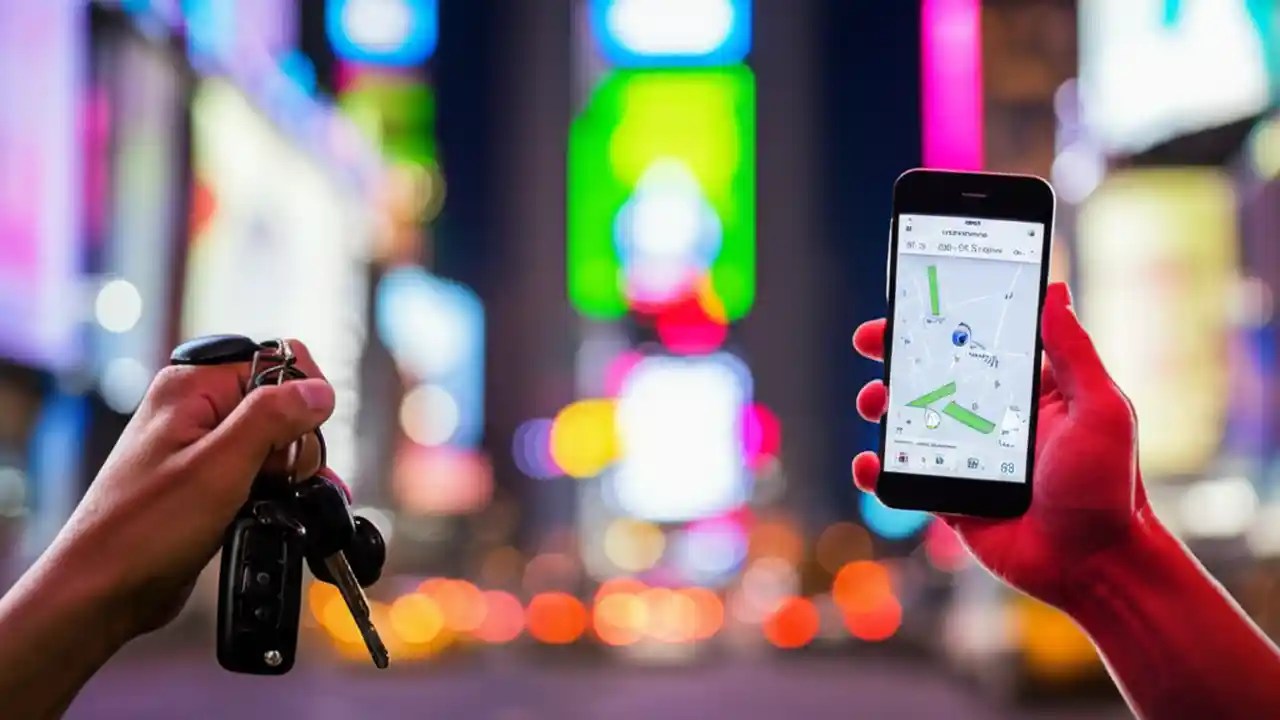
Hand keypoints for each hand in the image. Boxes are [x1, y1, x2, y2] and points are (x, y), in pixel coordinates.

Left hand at [42, 340, 336, 643]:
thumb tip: (320, 390)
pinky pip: (263, 470)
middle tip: (275, 480)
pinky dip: (279, 491)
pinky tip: (280, 512)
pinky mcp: (211, 480)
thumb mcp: (218, 468)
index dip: (300, 402)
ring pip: (279, 441)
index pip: (280, 362)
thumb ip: (272, 419)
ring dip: (291, 473)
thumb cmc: (141, 531)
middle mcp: (199, 408)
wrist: (102, 591)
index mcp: (193, 386)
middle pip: (284, 402)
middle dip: (297, 444)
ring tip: (276, 503)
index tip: (292, 445)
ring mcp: (204, 445)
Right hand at [851, 282, 1154, 607]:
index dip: (942, 322)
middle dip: (895, 357)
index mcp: (1028, 393)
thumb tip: (1055, 292)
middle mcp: (992, 420)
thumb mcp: (1101, 411)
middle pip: (933, 377)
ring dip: (883, 407)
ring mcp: (967, 459)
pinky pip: (903, 479)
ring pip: (910, 423)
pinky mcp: (950, 498)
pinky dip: (878, 470)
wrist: (1094, 567)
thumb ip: (1074, 353)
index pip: (977, 344)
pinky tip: (870, 463)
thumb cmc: (1109, 488)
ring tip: (873, 403)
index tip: (911, 303)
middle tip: (871, 342)